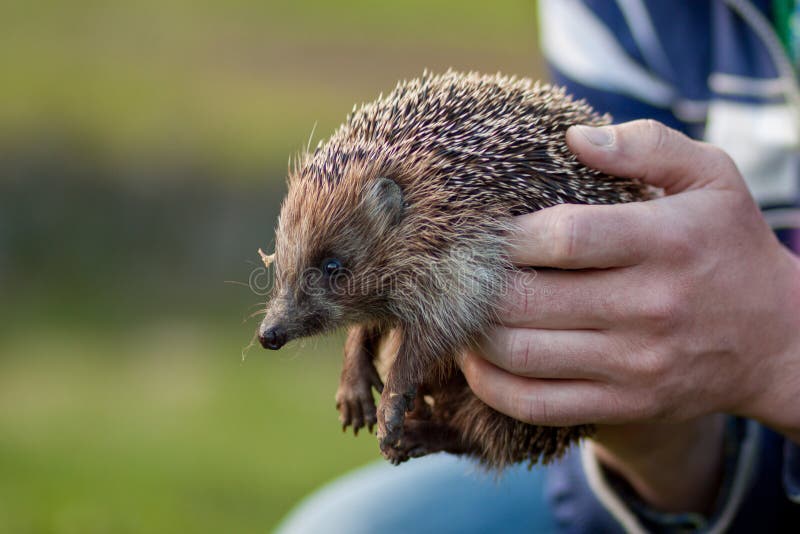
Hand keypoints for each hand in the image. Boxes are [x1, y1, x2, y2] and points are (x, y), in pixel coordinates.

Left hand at [460, 119, 799, 439]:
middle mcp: (649, 307)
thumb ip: (648, 146)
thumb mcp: (712, 178)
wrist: (775, 340)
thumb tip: (575, 137)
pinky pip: (538, 404)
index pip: (565, 237)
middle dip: (475, 284)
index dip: (509, 234)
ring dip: (471, 333)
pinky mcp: (626, 404)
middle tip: (453, 270)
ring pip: (522, 354)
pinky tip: (475, 359)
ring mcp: (635, 365)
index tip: (486, 229)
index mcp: (665, 242)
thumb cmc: (728, 247)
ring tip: (455, 310)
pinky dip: (491, 385)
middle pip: (529, 299)